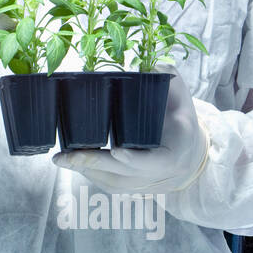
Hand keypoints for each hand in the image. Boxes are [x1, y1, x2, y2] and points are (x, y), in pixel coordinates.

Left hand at [51, 69, 208, 192]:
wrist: (189, 152)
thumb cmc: (181, 119)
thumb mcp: (180, 98)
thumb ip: (168, 80)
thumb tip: (149, 64)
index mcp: (174, 154)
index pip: (154, 161)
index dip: (135, 159)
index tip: (117, 150)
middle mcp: (159, 175)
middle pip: (123, 174)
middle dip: (93, 164)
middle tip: (64, 157)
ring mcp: (145, 185)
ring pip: (113, 182)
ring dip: (86, 171)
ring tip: (63, 158)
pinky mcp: (133, 188)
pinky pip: (109, 185)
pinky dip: (90, 175)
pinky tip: (73, 164)